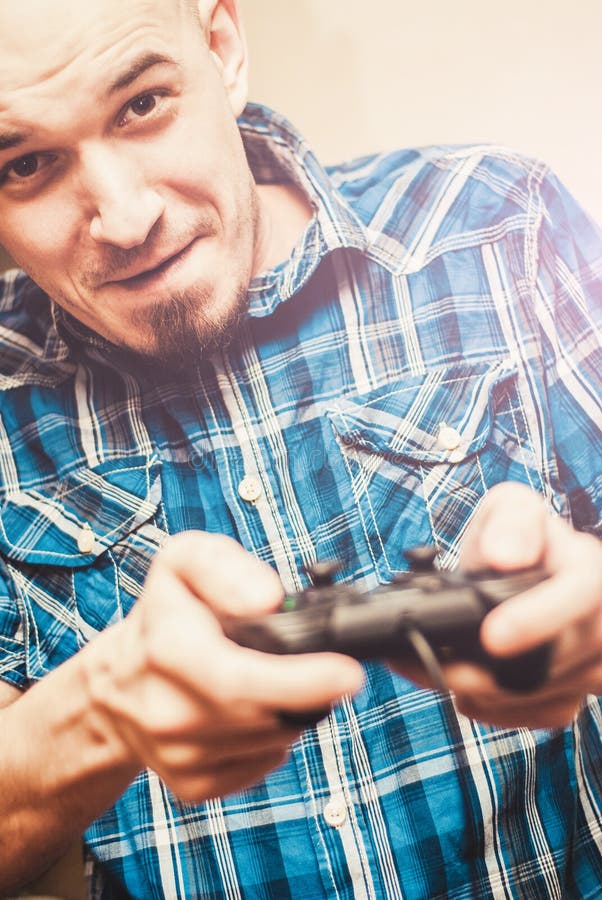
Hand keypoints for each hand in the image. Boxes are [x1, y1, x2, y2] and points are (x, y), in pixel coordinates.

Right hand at [86, 533, 363, 801]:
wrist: (116, 682)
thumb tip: (268, 599)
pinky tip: (261, 710)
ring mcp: (178, 755)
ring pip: (272, 742)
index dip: (304, 680)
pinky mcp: (191, 785)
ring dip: (294, 712)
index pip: (241, 681)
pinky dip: (275, 738)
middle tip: (339, 673)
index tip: (348, 672)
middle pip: (267, 717)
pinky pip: (261, 765)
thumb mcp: (184, 561)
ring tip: (286, 679)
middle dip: (314, 694)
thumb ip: (225, 567)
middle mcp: (168, 712)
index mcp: (167, 650)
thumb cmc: (164, 614)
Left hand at [393, 483, 601, 727]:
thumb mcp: (510, 508)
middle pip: (561, 660)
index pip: (583, 594)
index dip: (539, 619)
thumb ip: (510, 523)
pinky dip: (490, 705)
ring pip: (544, 696)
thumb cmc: (514, 538)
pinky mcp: (572, 696)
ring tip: (425, 665)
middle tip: (428, 658)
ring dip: (481, 688)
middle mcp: (601, 622)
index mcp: (590, 568)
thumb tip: (505, 557)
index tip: (491, 636)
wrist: (516, 574)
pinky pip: (534, 715)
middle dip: (489, 668)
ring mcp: (592, 666)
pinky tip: (458, 684)